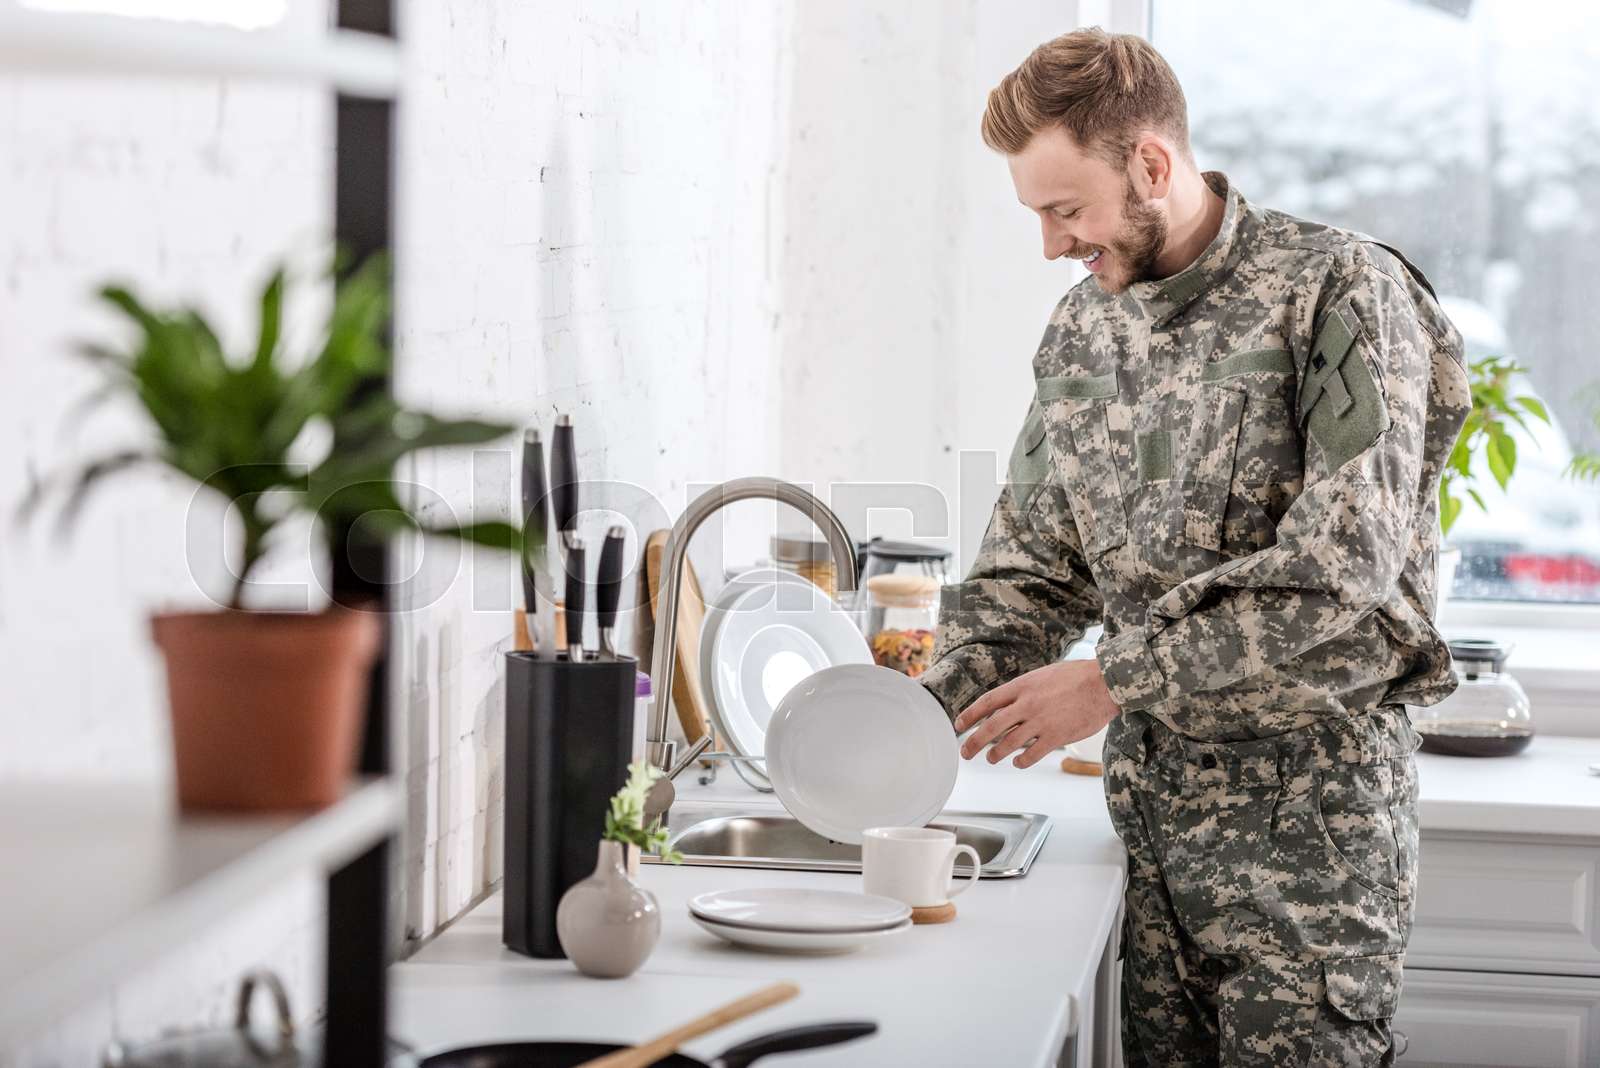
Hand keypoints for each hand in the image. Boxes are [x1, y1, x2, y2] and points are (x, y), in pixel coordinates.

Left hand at [953, 660, 1120, 768]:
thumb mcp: (1043, 675)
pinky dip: (1021, 761)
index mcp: (1022, 686)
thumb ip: (1026, 690)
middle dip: (974, 742)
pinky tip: (1018, 762)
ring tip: (991, 759)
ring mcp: (1041, 721)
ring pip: (1009, 743)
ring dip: (996, 754)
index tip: (959, 725)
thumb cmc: (1077, 676)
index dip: (970, 715)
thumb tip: (1010, 701)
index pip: (987, 702)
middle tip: (965, 752)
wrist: (1103, 683)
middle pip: (991, 727)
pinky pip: (1032, 754)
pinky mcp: (1056, 736)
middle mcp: (1027, 704)